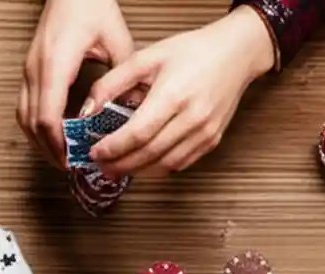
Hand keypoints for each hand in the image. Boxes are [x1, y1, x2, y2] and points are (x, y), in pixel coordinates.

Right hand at [18, 0, 134, 168]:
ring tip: (61, 158)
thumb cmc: (90, 7)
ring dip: (39, 141)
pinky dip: (36, 126)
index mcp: (55, 64)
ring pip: (23, 117)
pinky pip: (25, 106)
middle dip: (49, 150)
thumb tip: (135, 110)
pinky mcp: (30, 70)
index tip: (72, 161)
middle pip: (31, 123)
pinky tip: (54, 136)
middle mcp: (36, 69)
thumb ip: (124, 78)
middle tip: (70, 168)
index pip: (47, 116)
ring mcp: (29, 70)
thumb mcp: (117, 41)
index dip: (57, 144)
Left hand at [84, 7, 275, 176]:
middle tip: (101, 166)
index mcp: (174, 95)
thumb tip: (90, 109)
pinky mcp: (212, 140)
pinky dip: (158, 168)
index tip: (95, 152)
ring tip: (118, 168)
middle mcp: (192, 118)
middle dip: (121, 164)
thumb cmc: (193, 51)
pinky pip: (181, 163)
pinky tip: (144, 163)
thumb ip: (114, 82)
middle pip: (149, 153)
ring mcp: (205, 133)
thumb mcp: (147, 57)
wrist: (235, 54)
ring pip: (165, 164)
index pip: (138, 133)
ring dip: (138, 171)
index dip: (114, 148)